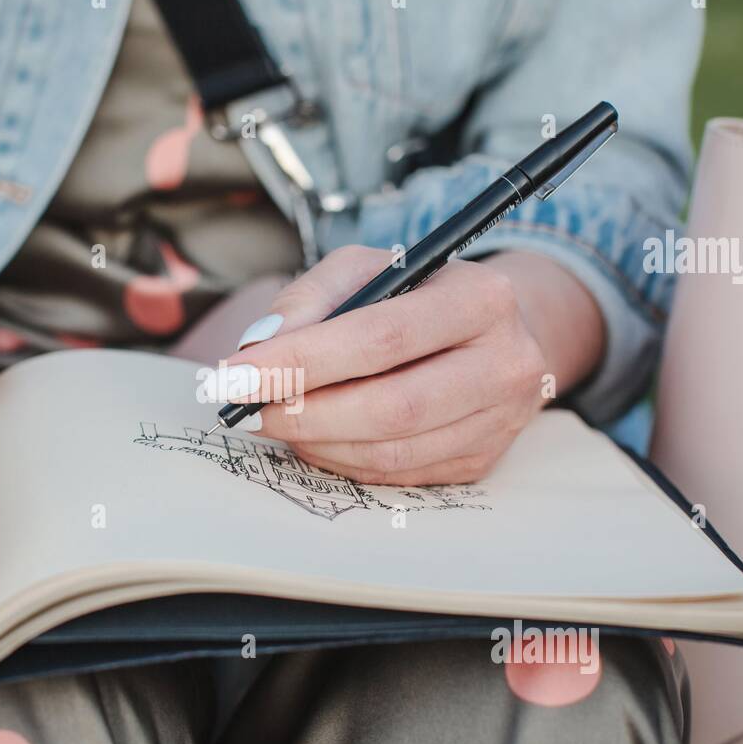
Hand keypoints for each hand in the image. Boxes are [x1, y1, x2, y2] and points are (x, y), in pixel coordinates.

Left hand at [217, 246, 604, 485]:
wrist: (495, 330)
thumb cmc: (418, 293)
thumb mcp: (369, 269)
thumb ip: (311, 298)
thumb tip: (259, 348)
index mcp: (481, 299)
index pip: (382, 338)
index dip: (303, 360)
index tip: (236, 375)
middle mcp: (506, 363)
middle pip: (392, 406)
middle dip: (305, 411)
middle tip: (247, 409)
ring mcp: (499, 422)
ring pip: (393, 451)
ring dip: (318, 442)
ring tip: (274, 420)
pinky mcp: (482, 461)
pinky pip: (398, 474)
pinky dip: (342, 460)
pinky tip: (312, 438)